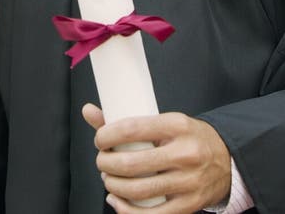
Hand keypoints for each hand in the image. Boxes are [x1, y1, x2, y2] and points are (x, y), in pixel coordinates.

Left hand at [82, 103, 230, 212]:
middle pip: (131, 163)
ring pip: (138, 190)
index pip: (132, 129)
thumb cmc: (189, 138)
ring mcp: (187, 182)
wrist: (227, 160)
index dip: (107, 135)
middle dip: (106, 164)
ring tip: (108, 178)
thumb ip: (128, 121)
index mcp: (176, 125)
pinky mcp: (189, 205)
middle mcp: (184, 154)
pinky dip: (126, 210)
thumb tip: (88, 111)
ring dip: (113, 185)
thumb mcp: (165, 121)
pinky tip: (116, 199)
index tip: (99, 139)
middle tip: (102, 160)